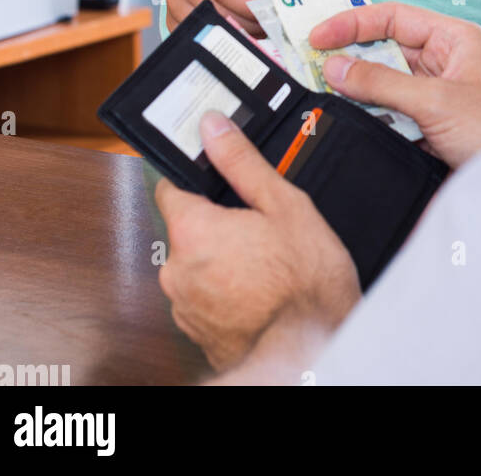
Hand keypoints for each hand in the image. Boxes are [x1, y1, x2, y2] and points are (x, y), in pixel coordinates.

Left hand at [155, 110, 360, 371]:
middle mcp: (177, 269)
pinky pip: (206, 297)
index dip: (197, 177)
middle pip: (188, 227)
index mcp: (192, 230)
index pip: (171, 186)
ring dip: (222, 259)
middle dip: (218, 222)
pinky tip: (261, 291)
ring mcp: (185, 306)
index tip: (219, 176)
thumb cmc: (303, 283)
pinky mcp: (198, 333)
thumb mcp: (284, 205)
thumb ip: (242, 162)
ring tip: (267, 262)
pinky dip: (227, 291)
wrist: (309, 352)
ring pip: (198, 264)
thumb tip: (215, 128)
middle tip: (260, 225)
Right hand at [165, 0, 299, 33]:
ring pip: (205, 25)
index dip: (247, 3)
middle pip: (215, 9)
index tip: (272, 11)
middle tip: (275, 26)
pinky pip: (194, 33)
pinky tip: (242, 37)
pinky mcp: (173, 10)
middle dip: (247, 23)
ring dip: (236, 34)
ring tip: (263, 32)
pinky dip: (218, 40)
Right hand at [311, 3, 480, 168]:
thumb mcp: (436, 102)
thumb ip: (382, 84)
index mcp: (454, 39)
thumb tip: (336, 68)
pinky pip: (393, 111)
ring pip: (386, 82)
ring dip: (359, 89)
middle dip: (351, 57)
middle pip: (387, 49)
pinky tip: (351, 119)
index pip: (395, 17)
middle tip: (311, 64)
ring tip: (324, 92)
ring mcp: (439, 92)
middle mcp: (446, 60)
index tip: (319, 36)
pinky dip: (372, 114)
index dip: (354, 23)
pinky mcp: (433, 123)